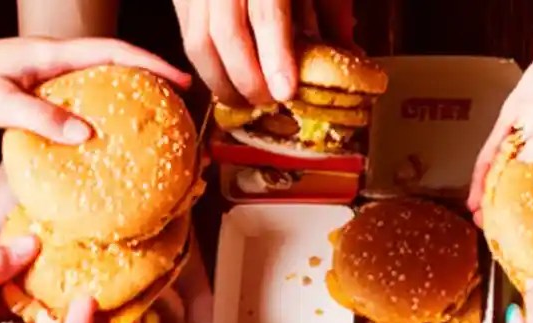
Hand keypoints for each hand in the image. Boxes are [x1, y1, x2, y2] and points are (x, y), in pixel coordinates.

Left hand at [0, 37, 190, 143]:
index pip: (109, 51)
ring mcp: (42, 71)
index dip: (148, 63)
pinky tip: (105, 132)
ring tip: (152, 117)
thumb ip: (41, 118)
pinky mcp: (34, 87)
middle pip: (111, 61)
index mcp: (45, 53)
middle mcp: (49, 57)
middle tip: (178, 101)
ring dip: (125, 92)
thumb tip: (87, 134)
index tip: (179, 78)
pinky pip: (77, 95)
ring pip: (95, 78)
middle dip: (148, 76)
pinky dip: (99, 108)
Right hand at [174, 0, 355, 104]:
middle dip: (245, 78)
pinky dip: (205, 64)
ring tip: (243, 100)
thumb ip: (330, 9)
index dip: (275, 56)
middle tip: (266, 102)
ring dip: (219, 80)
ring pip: (197, 40)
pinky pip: (186, 34)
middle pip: (223, 33)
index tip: (286, 91)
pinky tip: (224, 80)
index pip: (266, 12)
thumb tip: (346, 54)